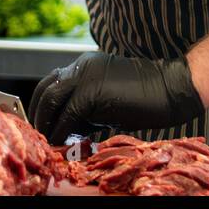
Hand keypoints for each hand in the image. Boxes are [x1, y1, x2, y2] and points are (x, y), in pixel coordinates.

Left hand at [28, 52, 203, 143]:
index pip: (52, 83)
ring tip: (49, 141)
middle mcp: (81, 66)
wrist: (170, 89)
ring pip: (50, 100)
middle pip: (45, 89)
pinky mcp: (90, 92)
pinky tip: (63, 143)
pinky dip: (60, 132)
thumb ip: (85, 108)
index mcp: (85, 65)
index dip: (43, 106)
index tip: (44, 125)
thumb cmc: (146, 98)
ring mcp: (85, 76)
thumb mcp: (108, 98)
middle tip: (41, 135)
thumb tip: (66, 129)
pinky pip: (66, 116)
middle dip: (38, 114)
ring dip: (45, 123)